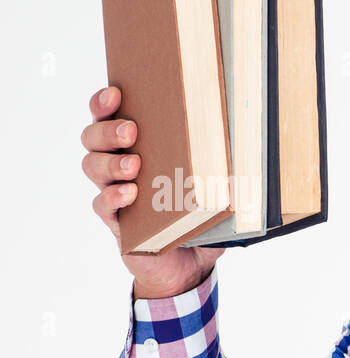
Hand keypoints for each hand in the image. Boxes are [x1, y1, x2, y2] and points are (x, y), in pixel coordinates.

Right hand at [82, 85, 225, 298]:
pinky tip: (129, 193)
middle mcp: (119, 166)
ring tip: (134, 164)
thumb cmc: (200, 217)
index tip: (117, 92)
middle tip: (132, 130)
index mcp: (139, 148)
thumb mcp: (211, 186)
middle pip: (93, 138)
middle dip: (107, 129)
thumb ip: (217, 164)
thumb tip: (249, 140)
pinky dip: (113, 197)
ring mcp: (114, 193)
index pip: (109, 117)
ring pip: (92, 166)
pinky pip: (101, 204)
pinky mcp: (116, 222)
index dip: (104, 103)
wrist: (191, 265)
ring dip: (111, 162)